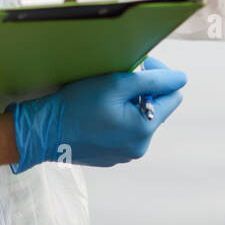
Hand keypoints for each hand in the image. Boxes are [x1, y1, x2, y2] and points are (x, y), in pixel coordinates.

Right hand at [5, 57, 186, 172]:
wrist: (43, 131)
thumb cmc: (77, 104)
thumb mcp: (116, 83)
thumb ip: (152, 80)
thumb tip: (181, 78)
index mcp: (145, 129)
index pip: (173, 96)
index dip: (158, 76)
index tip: (137, 67)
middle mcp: (140, 147)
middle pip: (157, 108)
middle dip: (142, 91)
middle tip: (117, 79)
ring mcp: (125, 155)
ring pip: (140, 120)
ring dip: (129, 105)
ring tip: (104, 97)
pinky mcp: (111, 157)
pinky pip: (124, 132)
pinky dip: (116, 119)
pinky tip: (96, 113)